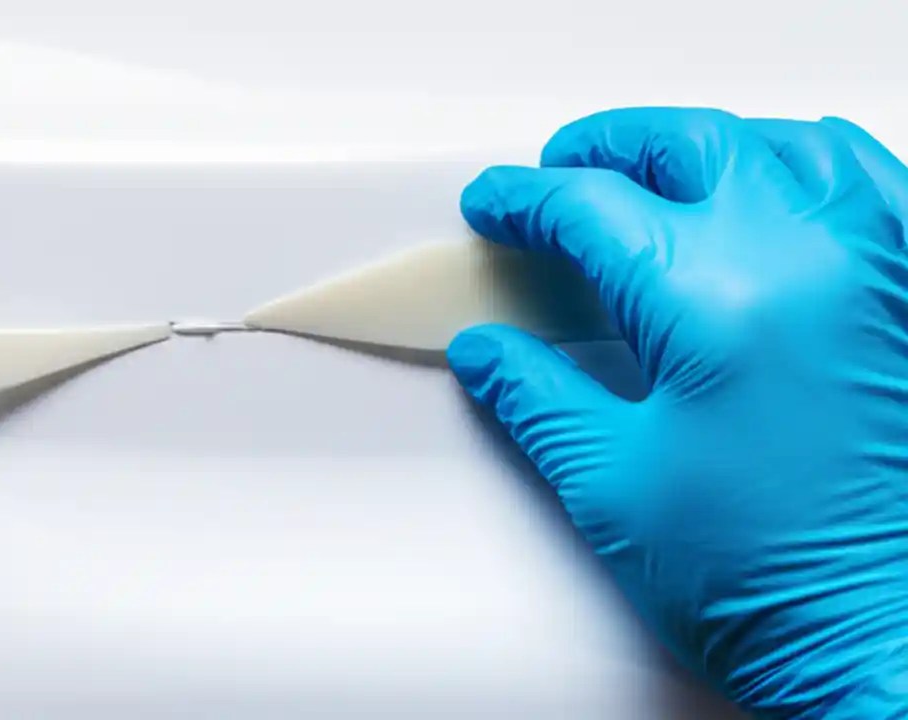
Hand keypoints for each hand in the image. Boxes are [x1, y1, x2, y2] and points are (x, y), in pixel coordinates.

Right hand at [448, 108, 907, 717]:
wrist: (885, 641)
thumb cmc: (767, 582)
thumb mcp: (611, 486)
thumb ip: (535, 396)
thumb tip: (486, 351)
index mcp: (711, 303)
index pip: (590, 208)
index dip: (524, 200)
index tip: (495, 205)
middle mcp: (806, 258)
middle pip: (683, 145)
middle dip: (602, 147)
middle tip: (556, 174)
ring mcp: (878, 265)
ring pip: (779, 143)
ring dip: (698, 145)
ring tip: (651, 170)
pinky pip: (869, 175)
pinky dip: (802, 160)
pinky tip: (772, 180)